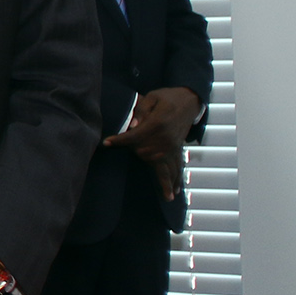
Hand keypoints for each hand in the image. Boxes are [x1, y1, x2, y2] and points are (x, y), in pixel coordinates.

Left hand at [105, 87, 200, 201]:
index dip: (120, 140)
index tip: (106, 143)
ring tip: (167, 197)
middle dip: (135, 153)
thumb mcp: (152, 97)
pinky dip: (176, 178)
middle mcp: (167, 139)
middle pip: (146, 153)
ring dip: (166, 182)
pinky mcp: (177, 149)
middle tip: (123, 148)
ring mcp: (174, 146)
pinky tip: (175, 191)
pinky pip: (178, 166)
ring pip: (168, 167)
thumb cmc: (167, 97)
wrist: (189, 100)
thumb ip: (141, 111)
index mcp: (158, 124)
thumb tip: (133, 127)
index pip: (135, 136)